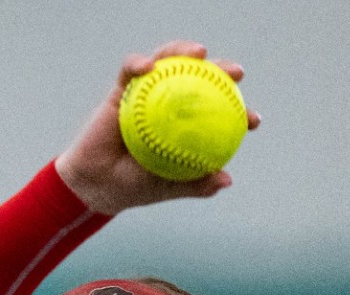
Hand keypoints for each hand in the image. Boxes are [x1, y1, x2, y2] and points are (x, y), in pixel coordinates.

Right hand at [53, 41, 260, 215]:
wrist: (96, 185)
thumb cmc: (135, 186)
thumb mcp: (169, 188)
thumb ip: (196, 185)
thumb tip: (226, 180)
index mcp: (186, 127)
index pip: (219, 113)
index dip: (240, 112)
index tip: (252, 121)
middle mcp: (172, 105)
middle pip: (200, 79)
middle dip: (222, 71)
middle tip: (236, 74)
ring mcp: (148, 94)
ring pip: (169, 63)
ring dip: (184, 52)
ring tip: (199, 52)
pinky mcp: (122, 88)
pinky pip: (130, 70)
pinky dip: (138, 64)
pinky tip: (149, 65)